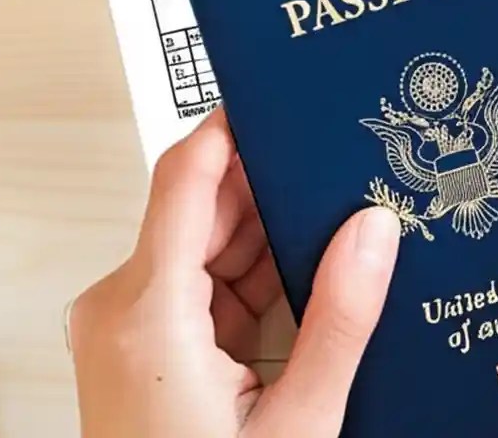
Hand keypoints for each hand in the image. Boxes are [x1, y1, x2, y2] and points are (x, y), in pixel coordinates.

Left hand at [67, 109, 400, 436]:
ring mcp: (133, 324)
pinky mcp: (148, 342)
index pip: (185, 179)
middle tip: (342, 164)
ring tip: (343, 219)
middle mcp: (124, 305)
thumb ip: (341, 320)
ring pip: (210, 247)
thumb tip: (372, 231)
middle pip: (203, 209)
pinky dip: (257, 278)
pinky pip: (208, 285)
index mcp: (146, 311)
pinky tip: (313, 274)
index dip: (230, 125)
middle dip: (274, 186)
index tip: (277, 92)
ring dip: (271, 235)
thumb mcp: (297, 422)